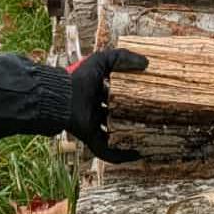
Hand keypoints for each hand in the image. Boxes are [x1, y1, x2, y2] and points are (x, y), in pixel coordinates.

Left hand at [66, 48, 148, 162]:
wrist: (62, 97)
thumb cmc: (80, 77)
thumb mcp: (102, 60)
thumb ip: (123, 57)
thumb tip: (146, 62)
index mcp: (97, 92)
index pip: (117, 96)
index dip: (132, 97)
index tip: (148, 97)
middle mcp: (95, 110)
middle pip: (117, 116)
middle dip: (133, 119)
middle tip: (152, 119)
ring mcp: (93, 125)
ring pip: (114, 136)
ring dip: (129, 139)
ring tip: (149, 139)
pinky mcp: (91, 138)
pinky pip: (107, 152)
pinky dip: (121, 156)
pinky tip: (136, 155)